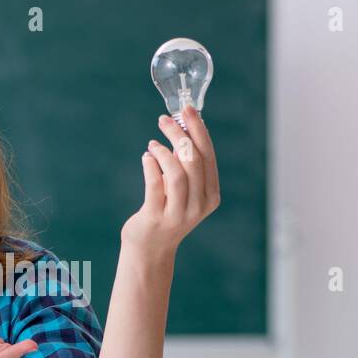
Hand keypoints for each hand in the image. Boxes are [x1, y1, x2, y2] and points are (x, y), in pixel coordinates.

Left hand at [121, 103, 219, 255]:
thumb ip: (185, 164)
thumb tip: (180, 128)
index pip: (208, 156)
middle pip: (193, 161)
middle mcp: (199, 205)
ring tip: (152, 144)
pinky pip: (155, 185)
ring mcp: (178, 214)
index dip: (198, 130)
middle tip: (164, 120)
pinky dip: (150, 166)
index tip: (187, 109)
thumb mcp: (183, 189)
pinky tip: (146, 157)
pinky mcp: (156, 218)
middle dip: (179, 135)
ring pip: (177, 174)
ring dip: (163, 151)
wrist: (150, 248)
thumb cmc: (166, 210)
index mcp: (211, 195)